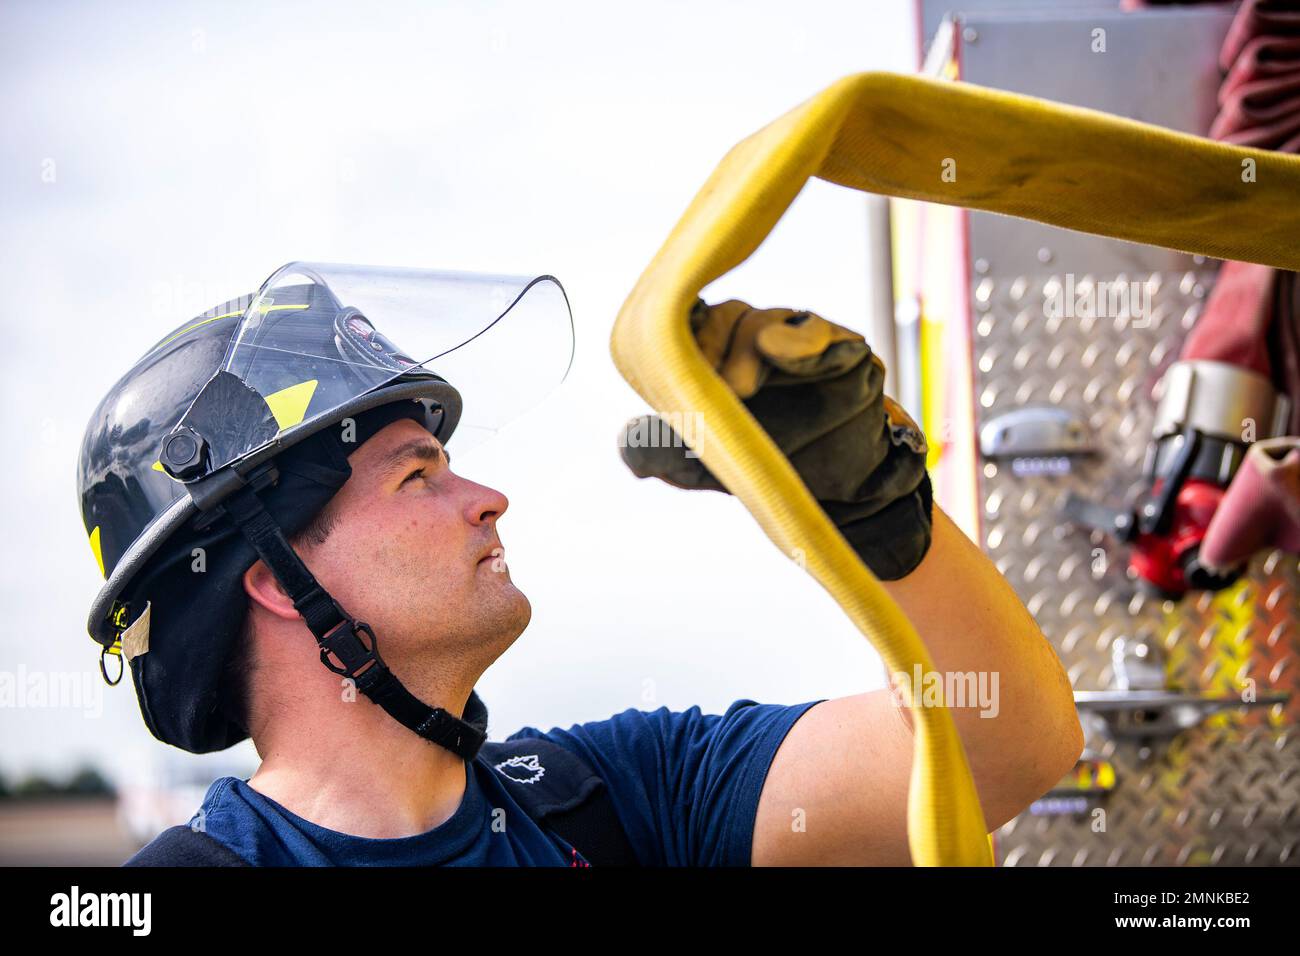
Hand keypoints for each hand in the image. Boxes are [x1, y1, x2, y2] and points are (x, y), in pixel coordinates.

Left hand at [619, 297, 933, 578]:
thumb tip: (626, 446)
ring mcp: (796, 339)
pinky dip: (799, 340)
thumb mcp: (707, 469)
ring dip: (746, 347)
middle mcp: (754, 339)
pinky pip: (817, 330)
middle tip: (707, 383)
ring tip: (739, 388)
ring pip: (761, 320)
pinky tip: (781, 351)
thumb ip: (666, 453)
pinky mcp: (840, 348)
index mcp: (716, 356)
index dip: (674, 336)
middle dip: (708, 344)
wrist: (841, 494)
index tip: (669, 364)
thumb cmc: (771, 469)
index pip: (687, 324)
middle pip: (722, 315)